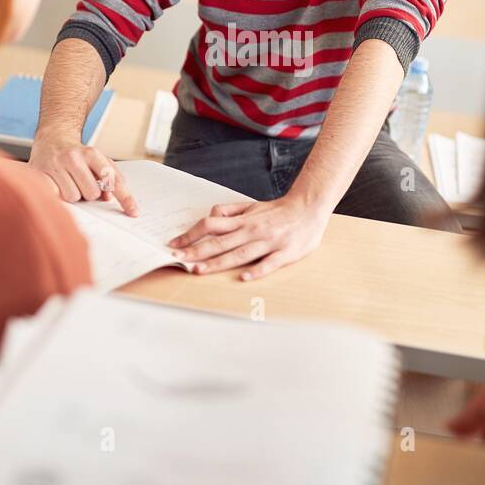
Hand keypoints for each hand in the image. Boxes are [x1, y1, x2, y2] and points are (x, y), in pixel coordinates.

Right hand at [28, 134, 137, 213]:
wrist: (52, 138)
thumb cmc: (77, 154)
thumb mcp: (98, 159)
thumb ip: (110, 177)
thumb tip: (108, 198)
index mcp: (91, 153)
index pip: (112, 179)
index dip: (125, 198)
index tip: (134, 212)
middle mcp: (73, 157)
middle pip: (91, 193)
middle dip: (89, 193)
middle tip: (82, 182)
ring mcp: (55, 165)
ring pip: (73, 197)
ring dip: (73, 195)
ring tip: (68, 182)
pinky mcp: (39, 173)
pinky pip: (54, 197)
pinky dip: (57, 195)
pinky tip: (56, 184)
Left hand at [168, 192, 330, 278]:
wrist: (309, 207)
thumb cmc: (278, 210)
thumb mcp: (252, 206)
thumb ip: (231, 212)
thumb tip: (210, 216)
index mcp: (244, 220)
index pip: (211, 225)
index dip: (191, 234)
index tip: (174, 243)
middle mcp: (253, 230)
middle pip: (220, 241)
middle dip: (197, 250)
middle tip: (177, 258)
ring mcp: (269, 242)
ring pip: (240, 253)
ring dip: (218, 262)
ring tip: (199, 270)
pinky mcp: (286, 252)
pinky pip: (269, 263)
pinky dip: (257, 270)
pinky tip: (244, 278)